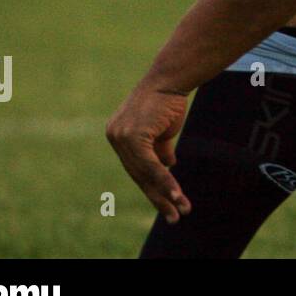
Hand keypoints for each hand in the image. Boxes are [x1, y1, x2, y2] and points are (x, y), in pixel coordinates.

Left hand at [106, 82, 192, 223]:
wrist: (170, 78)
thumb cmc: (168, 100)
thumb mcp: (163, 130)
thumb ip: (161, 150)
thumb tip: (168, 166)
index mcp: (118, 136)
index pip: (136, 167)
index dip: (152, 186)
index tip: (168, 203)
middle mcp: (114, 137)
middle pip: (138, 175)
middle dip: (158, 198)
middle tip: (174, 217)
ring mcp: (120, 137)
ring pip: (145, 174)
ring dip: (165, 194)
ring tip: (180, 209)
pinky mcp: (132, 137)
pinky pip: (150, 166)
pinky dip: (164, 181)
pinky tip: (176, 194)